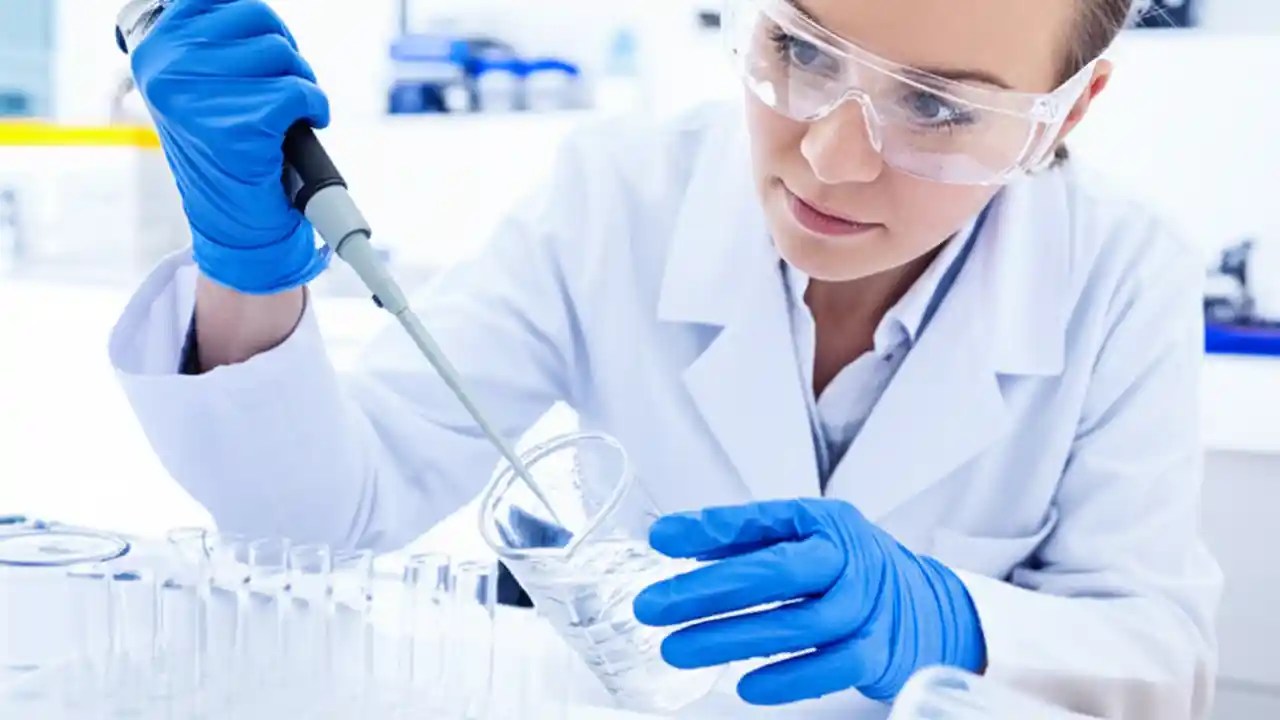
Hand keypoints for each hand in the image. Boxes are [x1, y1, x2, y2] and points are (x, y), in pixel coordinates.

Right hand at [132, 0, 330, 293]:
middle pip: (257, 19)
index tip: (263, 52)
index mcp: (154, 47)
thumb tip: (248, 9)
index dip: (256, 23)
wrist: (235, 221)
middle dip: (284, 52)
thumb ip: (212, 41)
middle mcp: (167, 68)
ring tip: (290, 110)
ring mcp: (199, 96)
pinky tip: (306, 124)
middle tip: (283, 86)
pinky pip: (300, 93)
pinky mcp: (237, 125)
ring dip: (301, 81)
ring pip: (283, 55)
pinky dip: (316, 108)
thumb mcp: (199, 84)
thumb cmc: (224, 148)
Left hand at [632, 499, 985, 704]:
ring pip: (799, 623)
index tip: (660, 539)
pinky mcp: (879, 651)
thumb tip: (676, 542)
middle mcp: (848, 558)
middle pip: (777, 572)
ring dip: (734, 638)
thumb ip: (747, 541)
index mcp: (823, 522)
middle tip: (654, 606)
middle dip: (709, 590)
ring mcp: (867, 606)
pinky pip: (833, 666)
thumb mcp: (805, 539)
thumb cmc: (850, 569)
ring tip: (678, 648)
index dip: (710, 529)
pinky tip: (746, 685)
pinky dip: (789, 678)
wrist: (930, 607)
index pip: (760, 520)